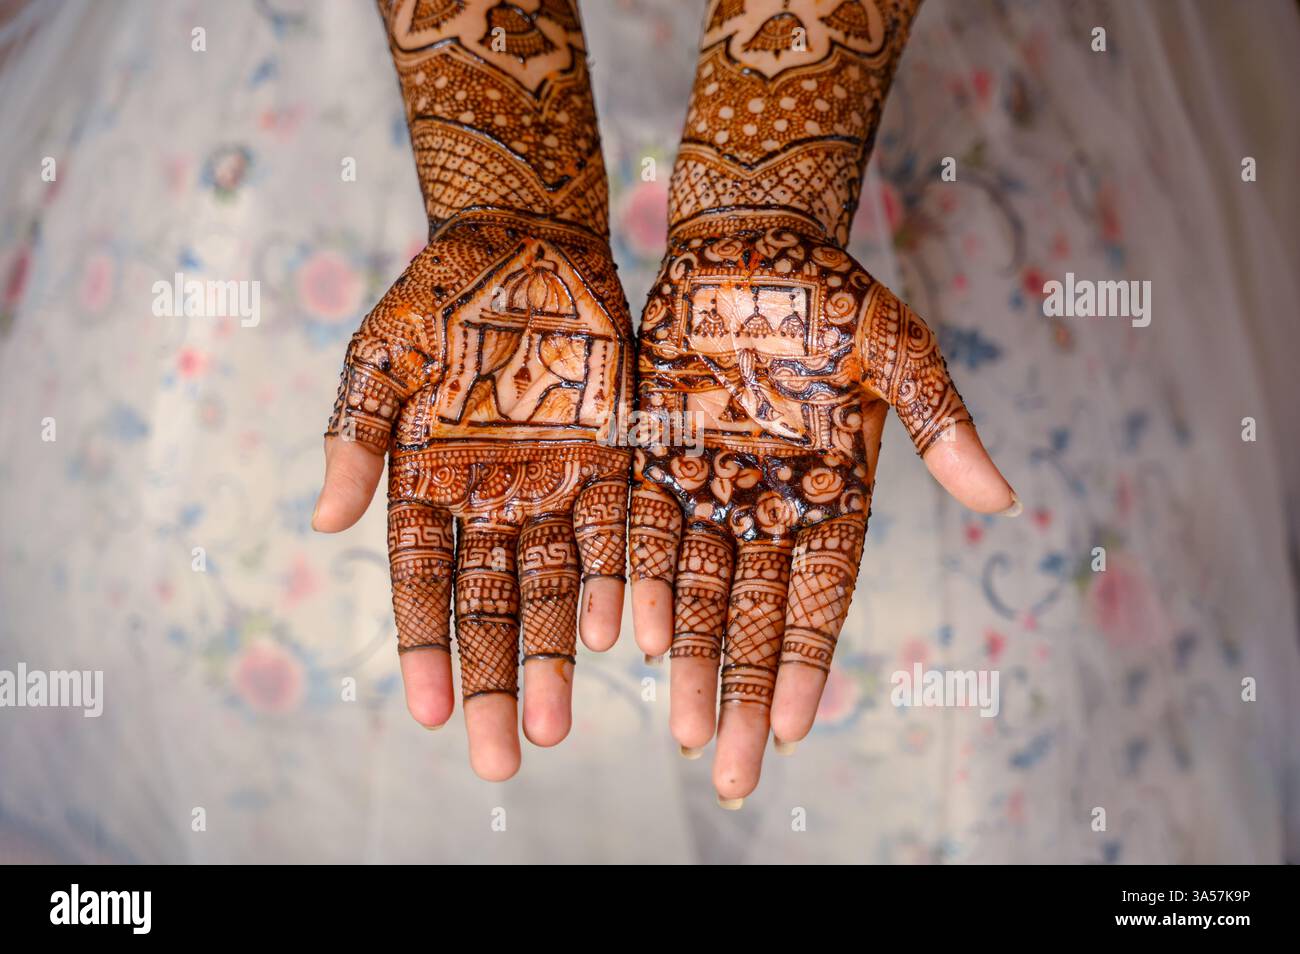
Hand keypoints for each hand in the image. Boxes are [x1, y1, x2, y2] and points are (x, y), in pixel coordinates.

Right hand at [315, 210, 631, 779]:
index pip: (422, 587)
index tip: (434, 714)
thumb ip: (353, 435)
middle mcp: (490, 502)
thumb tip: (321, 522)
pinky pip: (616, 534)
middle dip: (498, 681)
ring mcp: (553, 487)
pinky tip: (616, 639)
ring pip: (555, 589)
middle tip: (506, 759)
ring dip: (558, 657)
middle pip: (493, 609)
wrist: (523, 239)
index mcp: (426, 486)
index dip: (427, 650)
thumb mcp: (379, 356)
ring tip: (558, 727)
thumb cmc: (435, 295)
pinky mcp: (612, 461)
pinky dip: (614, 584)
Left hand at [628, 222, 1014, 802]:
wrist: (747, 239)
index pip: (819, 598)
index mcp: (833, 495)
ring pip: (692, 591)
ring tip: (682, 731)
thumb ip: (943, 424)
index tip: (792, 729)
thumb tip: (1004, 500)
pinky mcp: (651, 459)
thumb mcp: (898, 351)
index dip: (802, 662)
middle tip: (729, 771)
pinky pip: (639, 533)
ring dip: (688, 660)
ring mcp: (706, 487)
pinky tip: (628, 640)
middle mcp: (767, 506)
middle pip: (752, 616)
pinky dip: (633, 584)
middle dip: (742, 692)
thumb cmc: (835, 293)